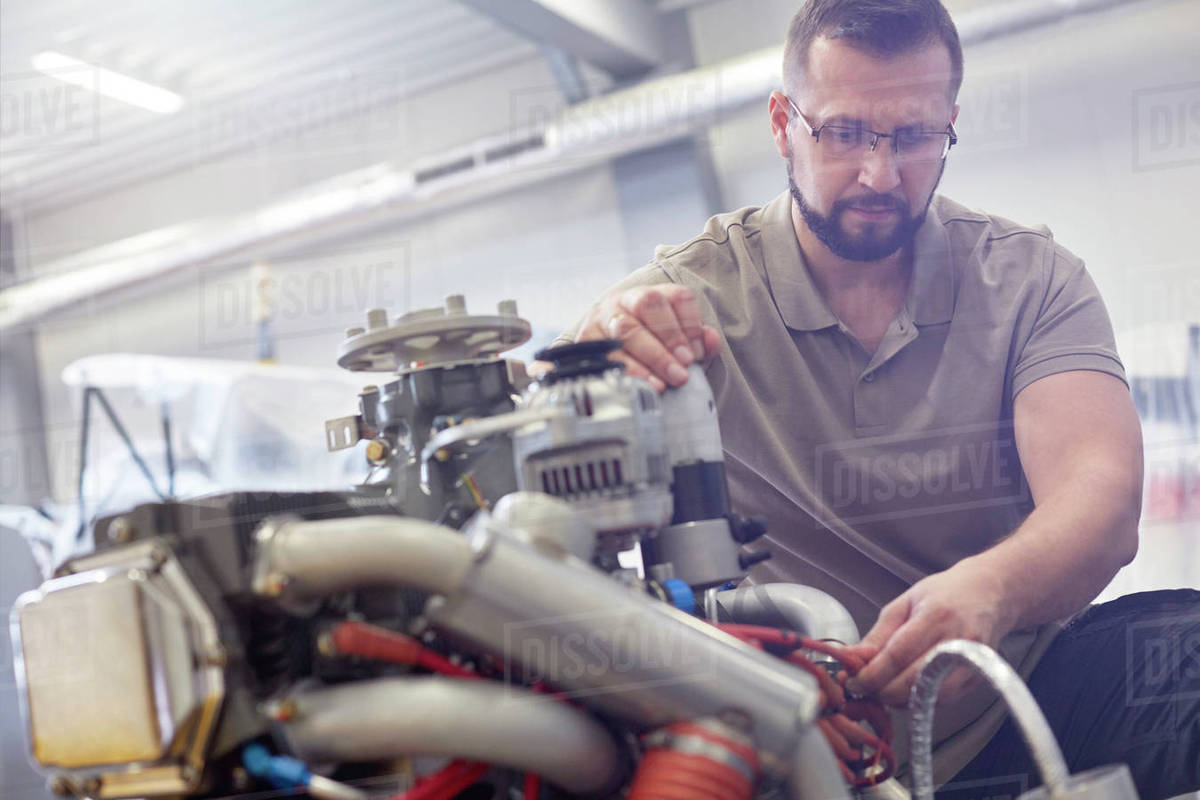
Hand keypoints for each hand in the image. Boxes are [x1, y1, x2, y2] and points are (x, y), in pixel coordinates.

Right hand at [573, 284, 720, 392]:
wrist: (605, 352)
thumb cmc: (650, 349)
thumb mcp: (676, 342)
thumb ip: (698, 342)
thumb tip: (710, 341)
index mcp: (654, 295)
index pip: (677, 297)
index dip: (690, 324)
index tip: (697, 354)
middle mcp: (626, 300)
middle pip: (648, 305)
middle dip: (669, 339)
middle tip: (683, 369)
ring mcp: (603, 317)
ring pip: (626, 329)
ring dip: (650, 358)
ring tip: (665, 383)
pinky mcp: (586, 340)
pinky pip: (606, 354)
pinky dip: (627, 371)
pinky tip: (642, 386)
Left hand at [841, 559, 1015, 706]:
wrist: (990, 593)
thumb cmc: (944, 594)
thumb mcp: (905, 603)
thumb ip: (879, 634)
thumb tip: (853, 658)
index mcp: (936, 616)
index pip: (898, 654)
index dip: (872, 674)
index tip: (852, 681)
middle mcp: (958, 641)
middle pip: (915, 680)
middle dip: (882, 691)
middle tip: (862, 689)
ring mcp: (972, 662)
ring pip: (930, 696)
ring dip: (900, 700)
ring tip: (881, 690)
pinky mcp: (978, 677)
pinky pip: (943, 699)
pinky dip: (919, 700)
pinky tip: (904, 690)